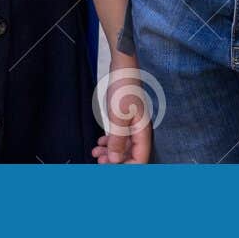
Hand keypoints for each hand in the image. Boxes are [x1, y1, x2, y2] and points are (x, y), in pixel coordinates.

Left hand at [90, 49, 153, 163]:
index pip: (139, 160)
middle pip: (131, 155)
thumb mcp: (118, 116)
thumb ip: (117, 140)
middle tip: (99, 162)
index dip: (126, 168)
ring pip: (123, 147)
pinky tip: (100, 143)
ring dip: (110, 152)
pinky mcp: (125, 119)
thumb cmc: (124, 89)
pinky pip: (119, 137)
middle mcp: (140, 131)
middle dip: (115, 161)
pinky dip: (110, 142)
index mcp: (143, 132)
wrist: (122, 68)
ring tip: (95, 153)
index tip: (109, 170)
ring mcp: (133, 126)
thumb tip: (114, 161)